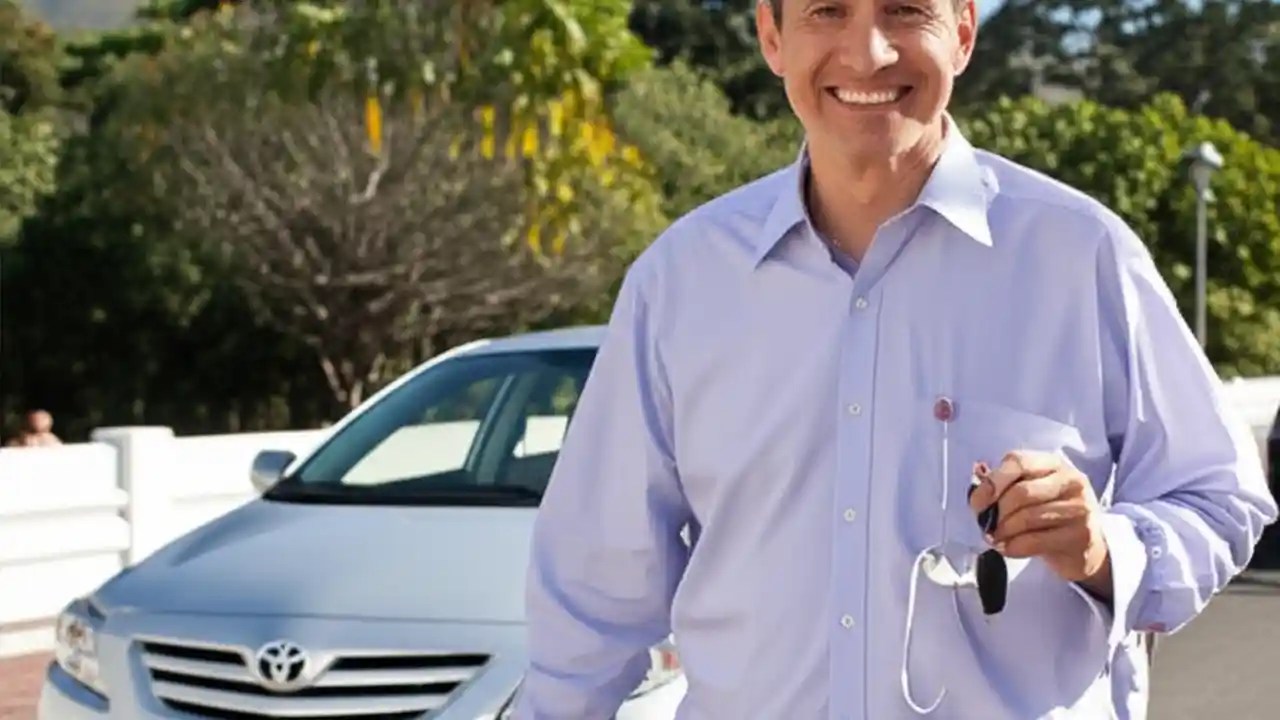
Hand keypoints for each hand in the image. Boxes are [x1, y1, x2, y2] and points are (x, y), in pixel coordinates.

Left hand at [968, 450, 1111, 595]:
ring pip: (1027, 518)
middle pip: (1021, 492)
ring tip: (995, 538)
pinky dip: (1013, 547)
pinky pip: (1035, 541)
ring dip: (1003, 531)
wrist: (1087, 545)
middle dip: (997, 512)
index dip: (992, 482)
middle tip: (987, 525)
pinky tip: (1007, 548)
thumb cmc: (1050, 513)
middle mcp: (1071, 480)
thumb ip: (1005, 486)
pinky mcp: (1081, 534)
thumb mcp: (1032, 491)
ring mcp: (1079, 507)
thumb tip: (976, 490)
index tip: (977, 503)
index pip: (1018, 462)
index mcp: (1053, 463)